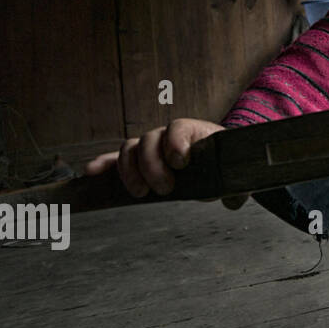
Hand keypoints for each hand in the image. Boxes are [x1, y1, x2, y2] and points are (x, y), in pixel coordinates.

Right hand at [84, 119, 225, 197]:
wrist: (215, 160)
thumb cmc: (222, 164)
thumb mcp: (232, 174)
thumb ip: (236, 186)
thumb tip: (234, 200)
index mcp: (194, 132)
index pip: (179, 127)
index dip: (176, 142)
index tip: (180, 162)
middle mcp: (168, 136)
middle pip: (149, 139)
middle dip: (152, 165)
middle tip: (164, 188)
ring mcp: (151, 148)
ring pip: (130, 149)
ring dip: (129, 170)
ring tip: (139, 192)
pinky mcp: (138, 163)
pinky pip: (115, 160)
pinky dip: (103, 165)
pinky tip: (91, 173)